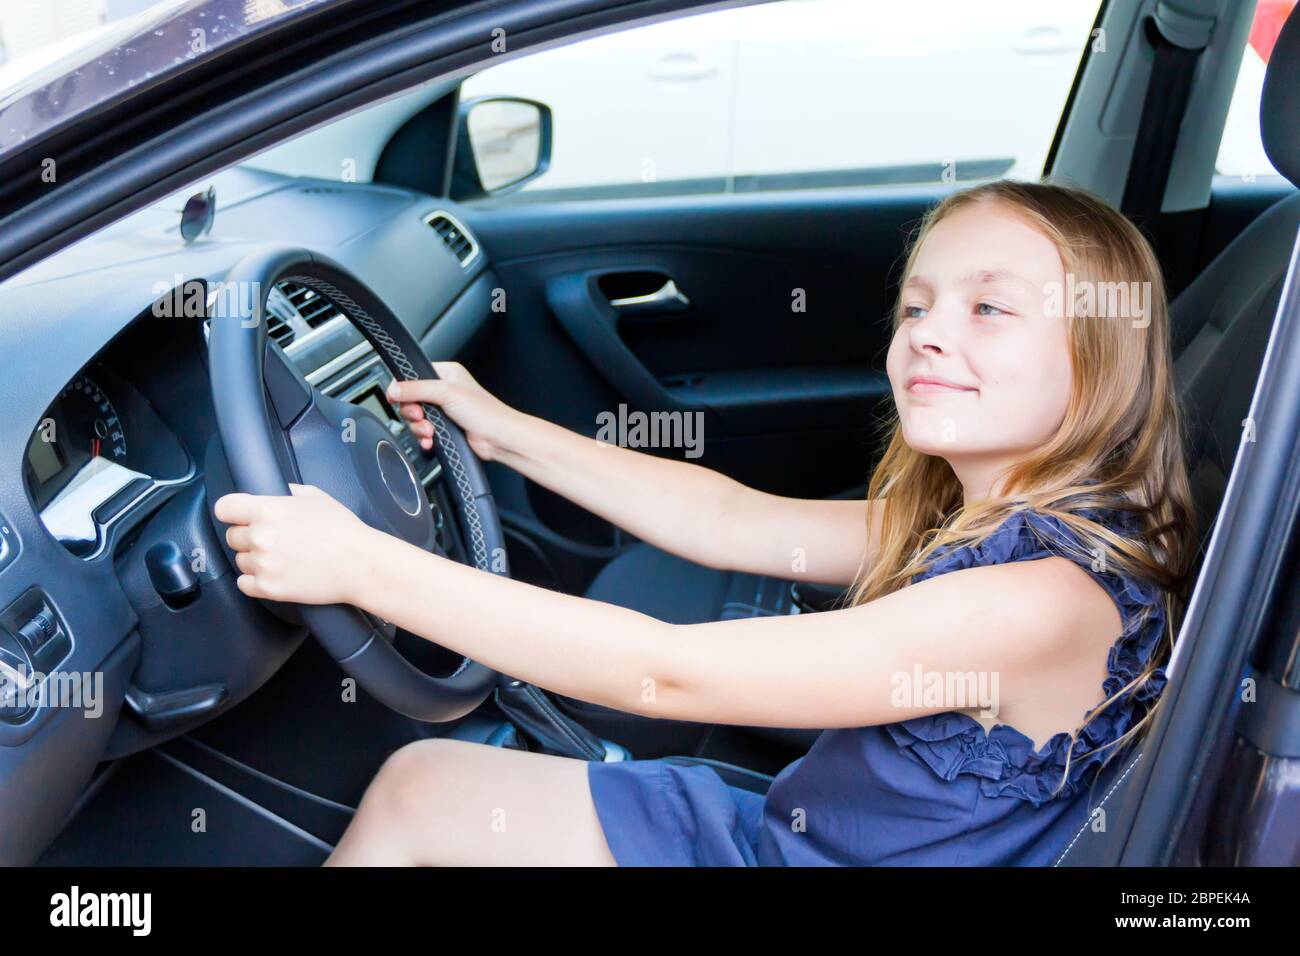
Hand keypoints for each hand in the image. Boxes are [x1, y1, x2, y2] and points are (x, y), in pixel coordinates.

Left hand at [214, 484, 376, 605]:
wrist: (359, 564)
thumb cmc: (343, 530)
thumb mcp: (318, 497)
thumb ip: (292, 491)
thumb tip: (282, 490)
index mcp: (266, 510)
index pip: (224, 508)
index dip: (232, 512)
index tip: (238, 517)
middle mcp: (260, 537)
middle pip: (232, 537)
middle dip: (249, 537)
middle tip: (273, 540)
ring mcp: (263, 564)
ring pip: (240, 561)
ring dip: (254, 560)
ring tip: (280, 558)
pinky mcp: (268, 588)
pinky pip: (244, 584)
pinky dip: (254, 581)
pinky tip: (273, 574)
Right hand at [386, 362, 521, 460]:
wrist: (499, 438)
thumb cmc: (485, 412)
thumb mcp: (446, 392)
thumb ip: (416, 389)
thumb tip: (393, 389)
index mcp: (446, 373)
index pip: (413, 376)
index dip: (403, 388)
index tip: (396, 398)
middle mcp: (444, 390)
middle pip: (410, 399)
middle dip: (412, 412)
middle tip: (421, 415)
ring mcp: (444, 410)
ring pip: (416, 418)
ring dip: (419, 427)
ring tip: (430, 430)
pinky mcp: (445, 428)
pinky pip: (423, 432)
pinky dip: (424, 438)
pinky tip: (430, 440)